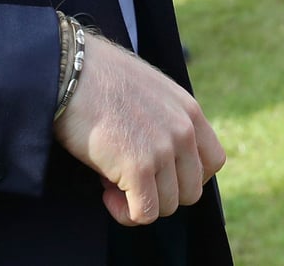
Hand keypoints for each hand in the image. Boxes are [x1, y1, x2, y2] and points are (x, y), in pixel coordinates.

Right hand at [54, 32, 224, 225]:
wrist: (69, 70)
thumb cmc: (99, 80)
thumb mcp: (150, 92)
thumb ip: (167, 122)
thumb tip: (162, 165)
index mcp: (189, 111)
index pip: (213, 162)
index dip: (186, 176)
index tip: (159, 173)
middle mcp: (183, 130)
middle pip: (191, 191)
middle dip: (160, 192)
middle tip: (128, 174)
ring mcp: (163, 149)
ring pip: (167, 206)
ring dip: (138, 200)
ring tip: (111, 175)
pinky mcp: (138, 167)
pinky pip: (143, 214)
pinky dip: (124, 212)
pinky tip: (105, 191)